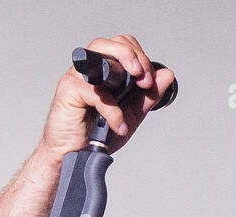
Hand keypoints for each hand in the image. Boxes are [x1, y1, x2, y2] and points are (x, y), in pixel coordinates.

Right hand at [35, 34, 175, 162]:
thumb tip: (167, 75)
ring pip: (99, 51)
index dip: (141, 57)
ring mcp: (77, 76)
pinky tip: (119, 126)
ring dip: (124, 61)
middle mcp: (90, 69)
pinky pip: (95, 92)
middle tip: (145, 80)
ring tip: (140, 84)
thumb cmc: (96, 134)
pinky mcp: (69, 90)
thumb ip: (148, 97)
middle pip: (112, 43)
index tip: (150, 80)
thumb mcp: (131, 115)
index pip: (124, 46)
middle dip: (135, 56)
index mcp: (105, 71)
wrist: (75, 155)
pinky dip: (112, 110)